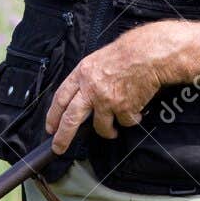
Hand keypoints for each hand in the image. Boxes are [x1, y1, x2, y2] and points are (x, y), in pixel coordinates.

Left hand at [44, 28, 171, 154]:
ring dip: (108, 131)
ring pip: (100, 127)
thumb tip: (81, 96)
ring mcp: (106, 100)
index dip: (53, 115)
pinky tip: (136, 109)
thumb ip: (88, 78)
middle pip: (71, 118)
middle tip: (59, 148)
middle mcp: (90, 88)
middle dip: (63, 136)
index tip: (51, 128)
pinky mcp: (123, 108)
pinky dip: (131, 119)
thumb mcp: (98, 60)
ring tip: (114, 130)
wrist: (149, 54)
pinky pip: (124, 122)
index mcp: (82, 73)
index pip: (61, 98)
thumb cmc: (128, 53)